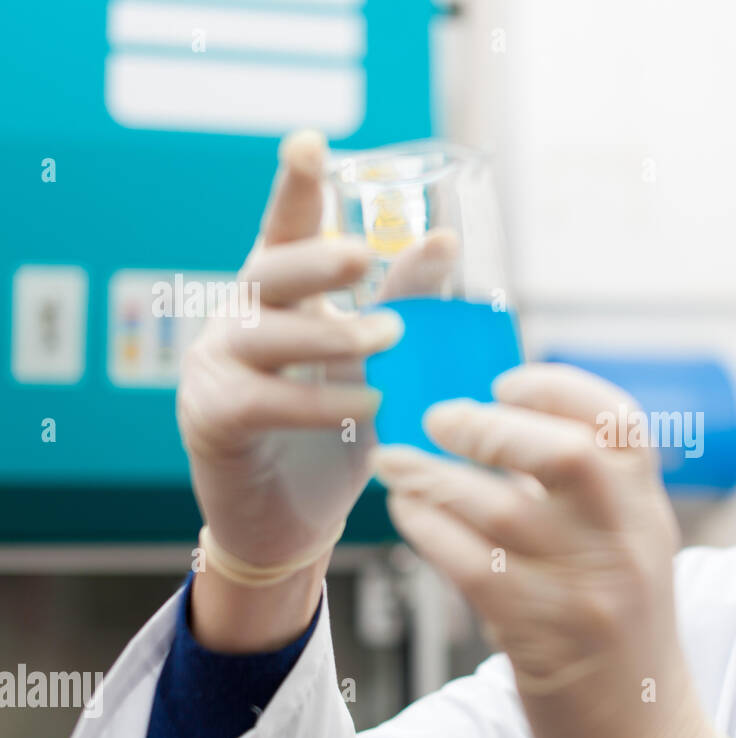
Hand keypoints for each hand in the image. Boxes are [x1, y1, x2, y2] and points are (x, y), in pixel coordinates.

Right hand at [180, 129, 456, 649]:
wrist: (293, 518)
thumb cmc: (335, 431)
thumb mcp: (373, 361)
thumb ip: (401, 301)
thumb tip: (443, 241)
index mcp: (279, 295)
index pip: (285, 230)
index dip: (295, 188)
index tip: (309, 142)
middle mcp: (240, 318)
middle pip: (269, 272)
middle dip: (316, 259)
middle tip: (363, 255)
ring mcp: (217, 366)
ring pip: (266, 333)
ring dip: (330, 333)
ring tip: (388, 340)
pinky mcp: (212, 418)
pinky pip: (265, 399)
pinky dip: (320, 401)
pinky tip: (366, 405)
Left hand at [372, 363, 727, 737]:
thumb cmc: (626, 645)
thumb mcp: (631, 557)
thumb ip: (588, 498)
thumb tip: (509, 429)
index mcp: (649, 516)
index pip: (619, 423)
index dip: (559, 387)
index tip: (507, 381)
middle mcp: (626, 546)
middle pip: (565, 453)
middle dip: (491, 425)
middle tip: (441, 416)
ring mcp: (586, 593)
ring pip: (501, 509)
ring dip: (434, 477)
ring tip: (394, 462)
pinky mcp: (542, 641)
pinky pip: (472, 567)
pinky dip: (430, 531)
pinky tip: (408, 516)